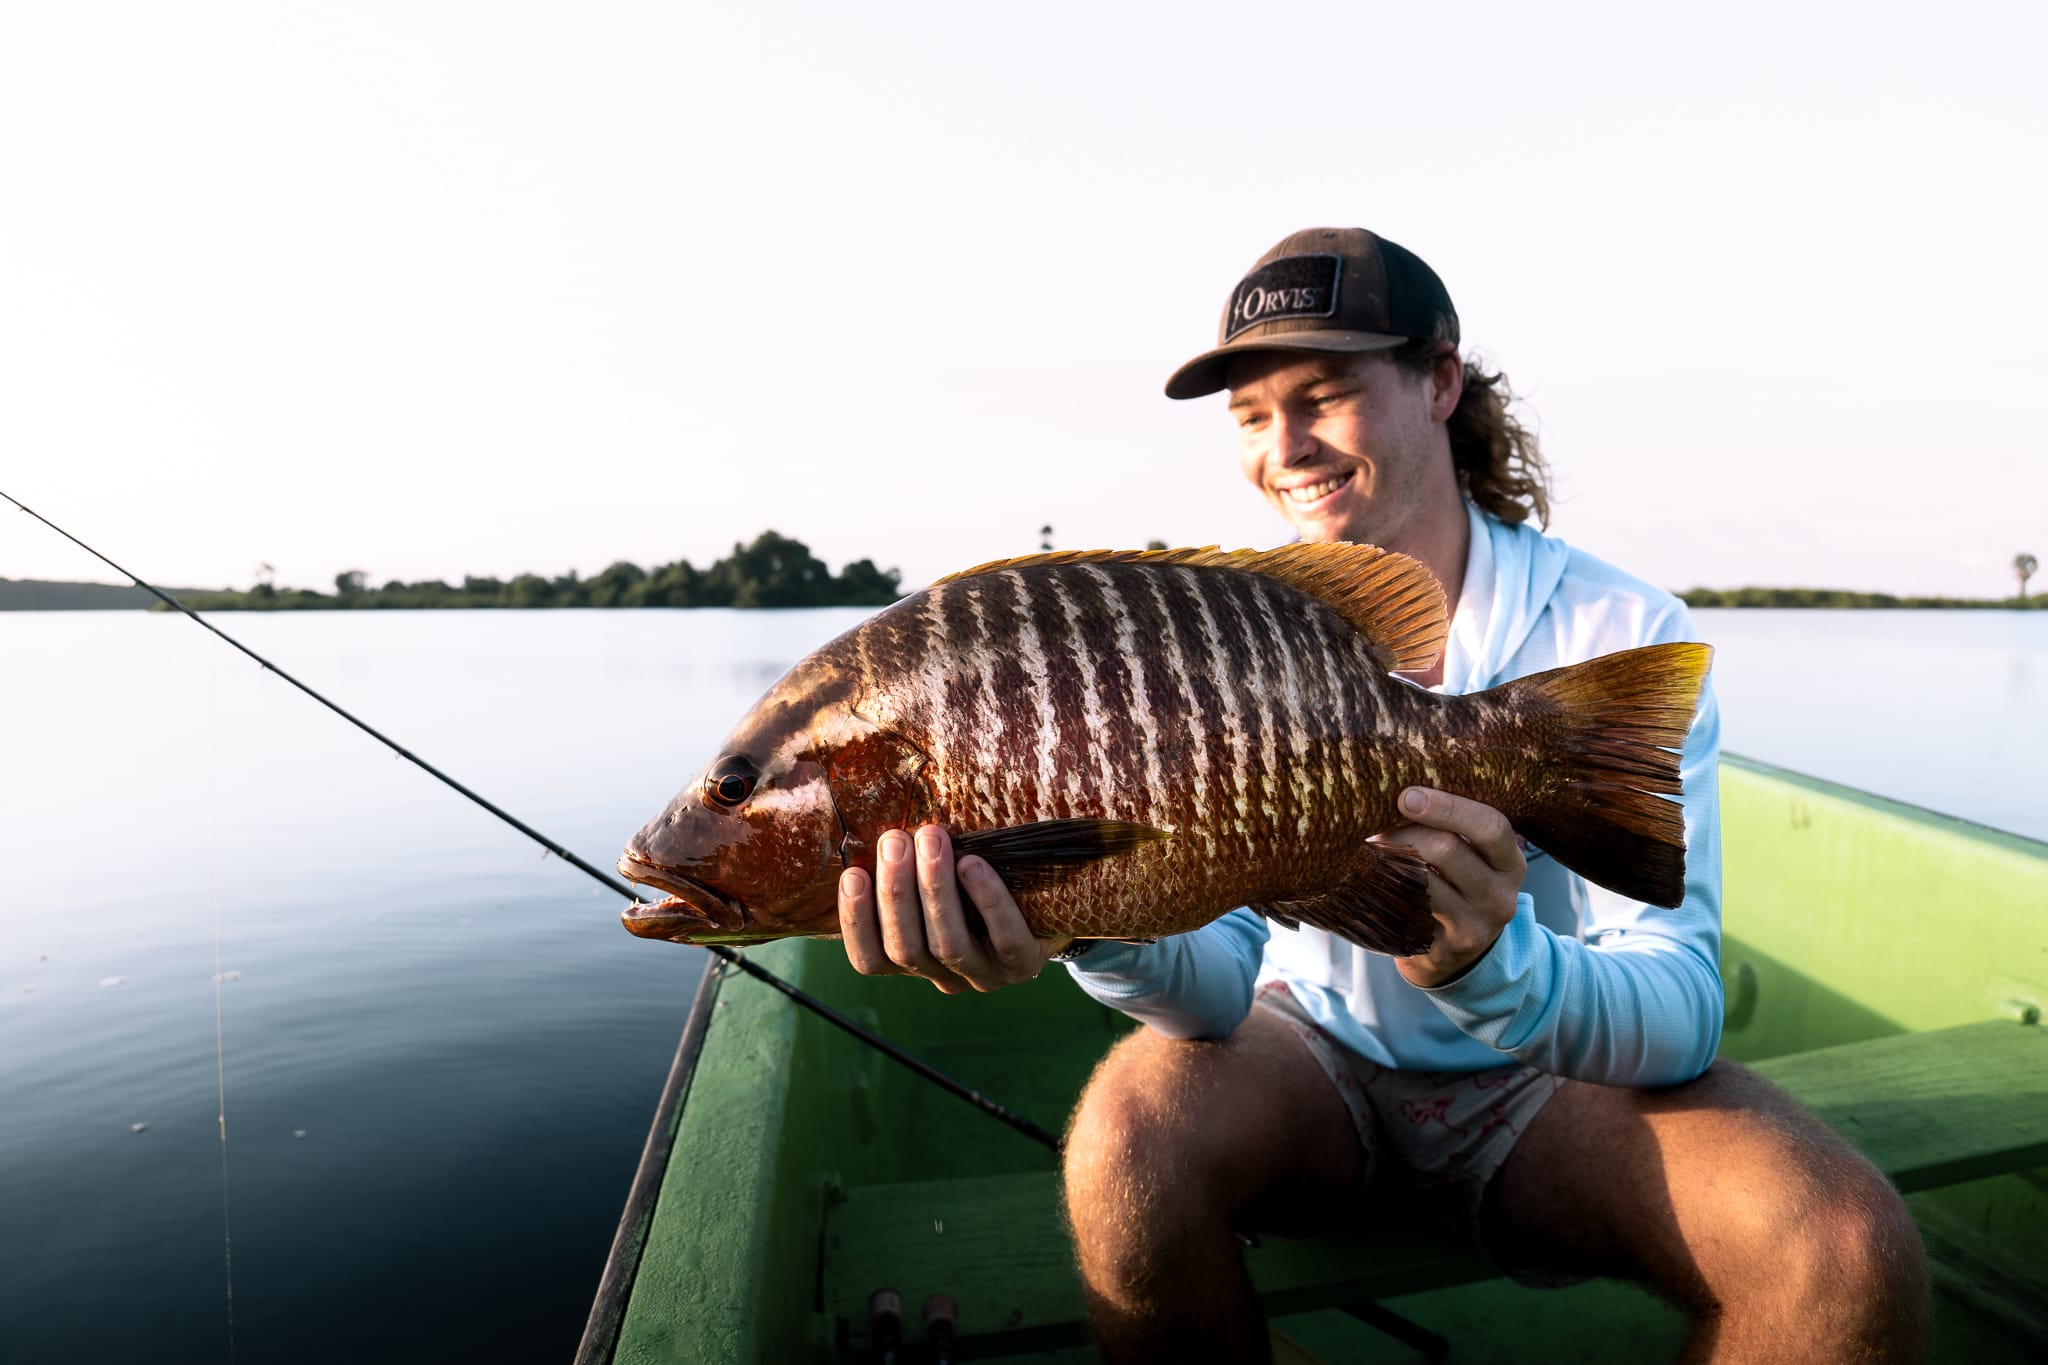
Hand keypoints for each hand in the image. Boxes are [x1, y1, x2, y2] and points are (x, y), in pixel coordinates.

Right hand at [836, 823, 1071, 993]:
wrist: (1054, 907)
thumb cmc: (978, 887)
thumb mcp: (939, 886)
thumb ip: (908, 868)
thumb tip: (873, 822)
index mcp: (913, 961)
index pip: (870, 960)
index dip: (857, 922)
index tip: (852, 874)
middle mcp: (943, 976)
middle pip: (906, 949)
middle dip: (895, 891)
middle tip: (894, 839)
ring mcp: (983, 975)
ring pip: (948, 945)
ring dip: (934, 889)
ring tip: (930, 839)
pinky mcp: (1022, 964)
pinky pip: (1003, 937)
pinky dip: (986, 899)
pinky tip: (972, 864)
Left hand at [1375, 787, 1524, 988]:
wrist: (1458, 953)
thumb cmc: (1458, 885)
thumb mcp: (1474, 857)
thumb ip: (1456, 825)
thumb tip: (1403, 781)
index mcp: (1511, 862)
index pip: (1491, 826)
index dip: (1447, 807)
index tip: (1406, 795)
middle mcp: (1500, 896)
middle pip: (1447, 850)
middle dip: (1404, 830)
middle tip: (1375, 823)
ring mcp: (1474, 927)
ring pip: (1421, 881)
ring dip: (1387, 859)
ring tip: (1369, 847)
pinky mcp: (1443, 949)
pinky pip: (1404, 910)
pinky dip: (1382, 889)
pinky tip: (1369, 878)